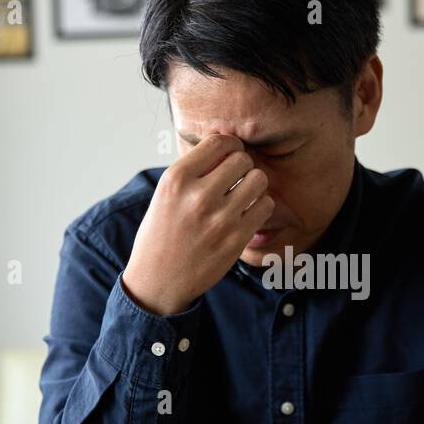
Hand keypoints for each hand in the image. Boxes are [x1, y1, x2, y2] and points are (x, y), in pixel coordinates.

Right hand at [122, 133, 274, 315]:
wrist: (158, 281)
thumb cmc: (162, 233)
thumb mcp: (165, 194)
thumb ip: (194, 170)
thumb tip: (227, 145)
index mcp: (175, 180)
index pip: (218, 142)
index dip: (229, 146)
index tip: (228, 156)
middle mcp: (197, 197)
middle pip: (242, 159)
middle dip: (242, 166)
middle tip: (236, 178)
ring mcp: (219, 220)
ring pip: (258, 180)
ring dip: (254, 184)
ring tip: (243, 194)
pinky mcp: (236, 240)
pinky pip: (265, 206)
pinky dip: (260, 206)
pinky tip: (247, 213)